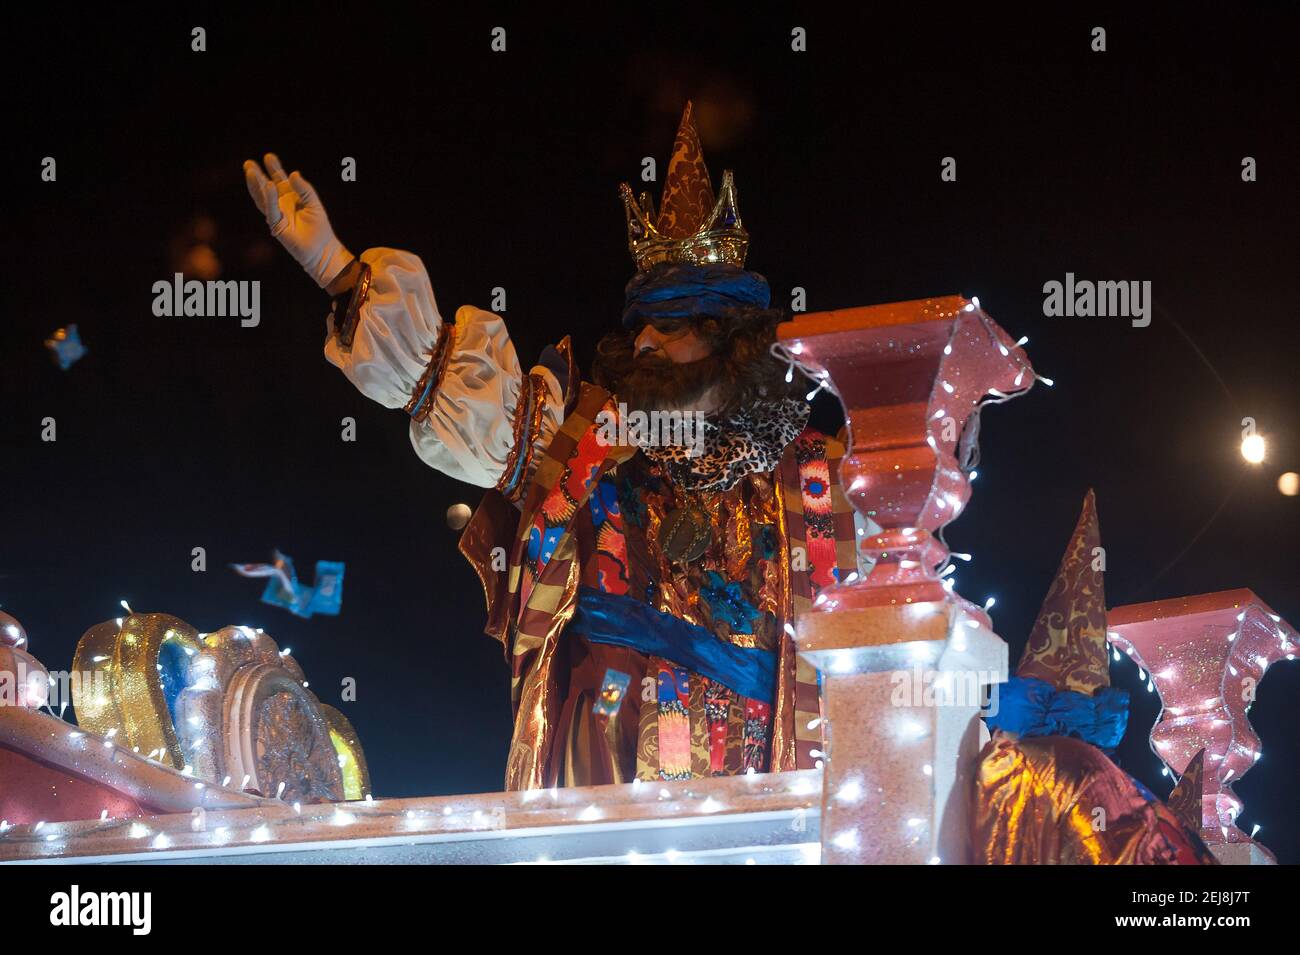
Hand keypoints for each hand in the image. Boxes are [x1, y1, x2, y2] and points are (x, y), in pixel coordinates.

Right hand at [243, 153, 353, 288]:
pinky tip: (268, 186)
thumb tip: (293, 173)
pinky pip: (271, 210)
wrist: (322, 250)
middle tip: (248, 163)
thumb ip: (305, 189)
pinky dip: (269, 198)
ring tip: (251, 171)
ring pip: (263, 198)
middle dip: (257, 175)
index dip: (274, 168)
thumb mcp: (314, 204)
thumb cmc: (319, 228)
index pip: (280, 180)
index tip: (268, 157)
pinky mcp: (277, 226)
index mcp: (290, 197)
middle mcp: (281, 205)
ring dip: (256, 185)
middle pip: (266, 187)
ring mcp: (277, 215)